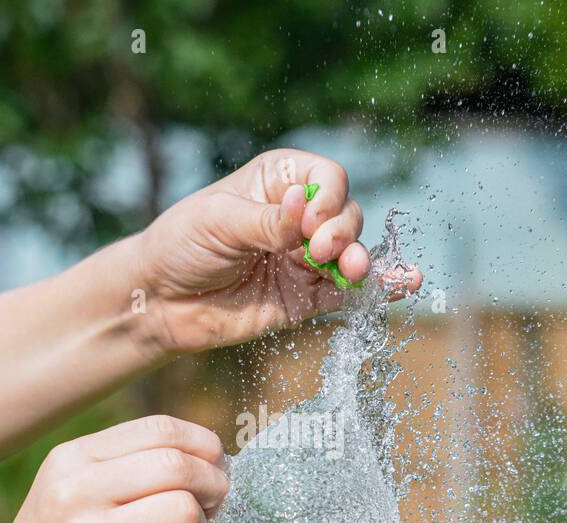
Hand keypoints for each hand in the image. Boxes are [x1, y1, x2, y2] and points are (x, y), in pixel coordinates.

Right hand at [0, 415, 227, 522]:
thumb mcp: (68, 492)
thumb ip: (127, 467)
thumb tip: (212, 456)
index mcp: (69, 461)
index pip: (161, 429)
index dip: (204, 447)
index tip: (214, 469)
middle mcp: (74, 496)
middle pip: (179, 467)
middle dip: (213, 486)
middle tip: (211, 508)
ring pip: (185, 511)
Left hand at [136, 148, 422, 354]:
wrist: (161, 301)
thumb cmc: (182, 245)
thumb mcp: (218, 223)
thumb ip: (267, 222)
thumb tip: (305, 203)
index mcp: (281, 181)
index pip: (328, 178)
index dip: (329, 200)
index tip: (310, 224)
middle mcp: (301, 217)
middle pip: (347, 215)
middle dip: (341, 232)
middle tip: (318, 251)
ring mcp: (306, 258)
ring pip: (352, 253)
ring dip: (361, 260)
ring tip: (355, 270)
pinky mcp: (307, 297)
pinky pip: (348, 292)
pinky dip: (377, 288)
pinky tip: (405, 283)